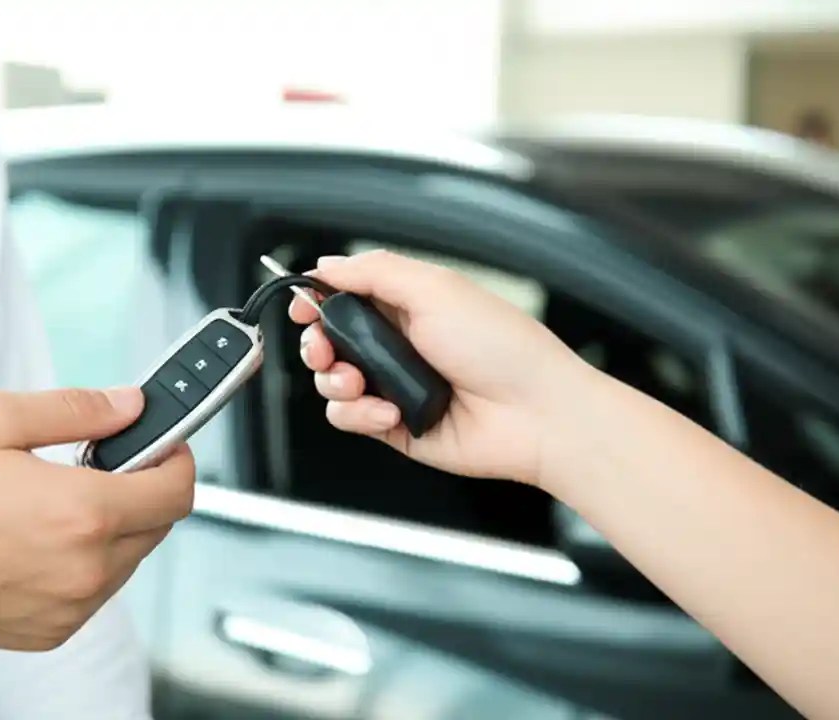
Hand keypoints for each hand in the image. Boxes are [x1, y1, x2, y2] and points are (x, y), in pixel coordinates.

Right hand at [0, 387, 193, 649]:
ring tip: (53, 497)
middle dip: (142, 487)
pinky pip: (92, 593)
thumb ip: (78, 409)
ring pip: (127, 562)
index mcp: (82, 513)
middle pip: (157, 526)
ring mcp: (63, 611)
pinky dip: (83, 563)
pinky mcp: (42, 635)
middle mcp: (82, 572)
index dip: (177, 457)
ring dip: (113, 527)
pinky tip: (33, 536)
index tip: (164, 440)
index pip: (176, 490)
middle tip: (97, 460)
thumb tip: (131, 405)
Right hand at [290, 249, 587, 485]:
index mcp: (408, 304)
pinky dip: (359, 415)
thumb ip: (374, 272)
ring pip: (331, 382)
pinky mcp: (393, 426)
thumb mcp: (435, 288)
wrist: (536, 414)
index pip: (345, 296)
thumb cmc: (502, 347)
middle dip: (316, 344)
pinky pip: (348, 418)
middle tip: (325, 349)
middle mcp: (398, 344)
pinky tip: (389, 412)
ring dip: (335, 382)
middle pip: (327, 341)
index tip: (302, 305)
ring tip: (362, 385)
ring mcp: (394, 386)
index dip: (316, 299)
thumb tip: (326, 265)